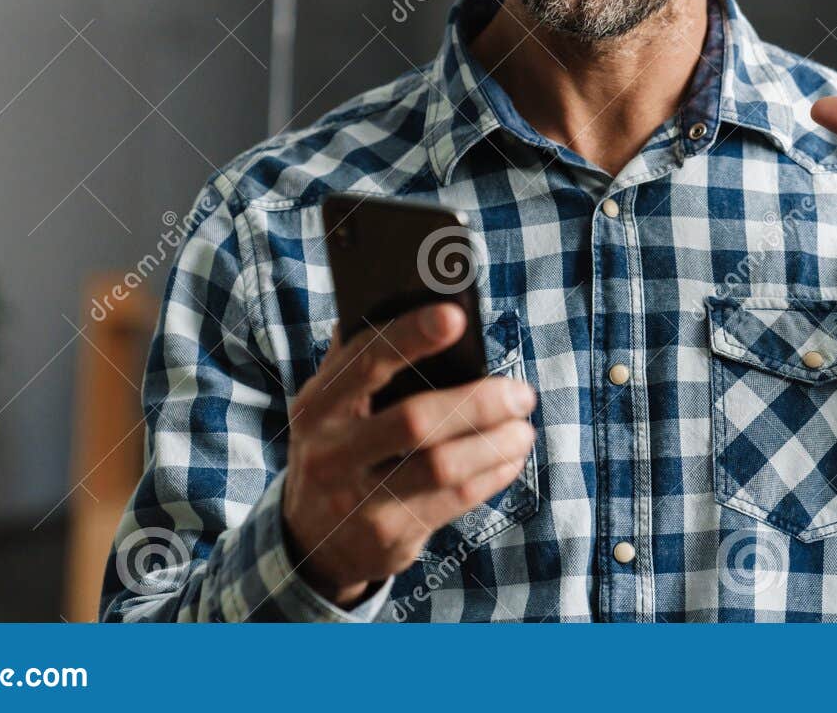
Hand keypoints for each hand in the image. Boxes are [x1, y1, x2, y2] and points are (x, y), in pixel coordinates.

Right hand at [281, 302, 535, 605]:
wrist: (312, 539)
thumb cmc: (340, 447)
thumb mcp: (331, 407)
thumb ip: (362, 360)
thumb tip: (416, 298)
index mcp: (318, 404)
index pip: (365, 360)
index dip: (411, 335)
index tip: (456, 315)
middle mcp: (330, 451)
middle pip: (415, 421)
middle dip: (479, 402)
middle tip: (522, 393)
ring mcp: (356, 498)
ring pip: (442, 466)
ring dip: (495, 443)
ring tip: (523, 428)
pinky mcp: (387, 534)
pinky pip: (453, 499)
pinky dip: (492, 474)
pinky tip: (509, 458)